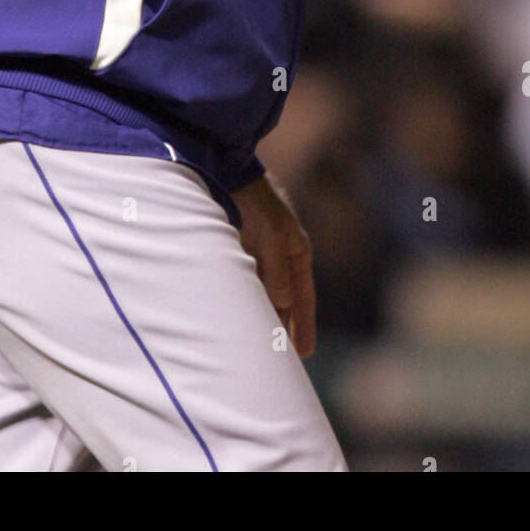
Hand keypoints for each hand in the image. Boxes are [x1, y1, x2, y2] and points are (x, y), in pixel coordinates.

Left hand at [232, 172, 315, 356]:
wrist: (226, 169)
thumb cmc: (255, 200)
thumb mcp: (272, 235)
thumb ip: (277, 272)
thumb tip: (282, 305)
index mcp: (297, 249)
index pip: (304, 296)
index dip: (303, 326)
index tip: (303, 355)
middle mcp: (279, 253)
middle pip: (281, 299)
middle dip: (278, 327)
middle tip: (274, 360)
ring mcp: (258, 251)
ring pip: (259, 293)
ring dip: (256, 315)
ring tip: (250, 346)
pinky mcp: (236, 248)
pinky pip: (241, 281)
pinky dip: (239, 300)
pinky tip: (229, 318)